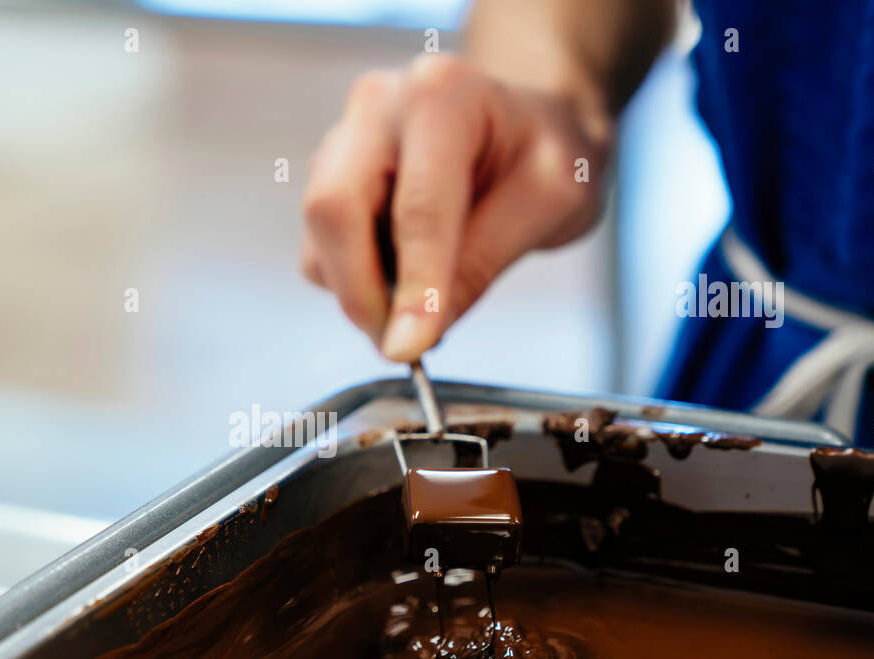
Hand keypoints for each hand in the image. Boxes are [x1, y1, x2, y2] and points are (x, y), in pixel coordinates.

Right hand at [300, 54, 612, 361]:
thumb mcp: (552, 204)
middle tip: (401, 344)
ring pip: (320, 235)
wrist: (531, 122)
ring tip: (423, 300)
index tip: (410, 349)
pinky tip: (405, 273)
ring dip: (360, 289)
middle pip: (333, 208)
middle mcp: (378, 105)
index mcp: (444, 94)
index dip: (412, 286)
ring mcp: (344, 137)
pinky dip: (356, 279)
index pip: (417, 206)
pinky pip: (321, 246)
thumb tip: (417, 335)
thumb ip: (482, 263)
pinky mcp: (328, 176)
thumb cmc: (549, 152)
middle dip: (361, 291)